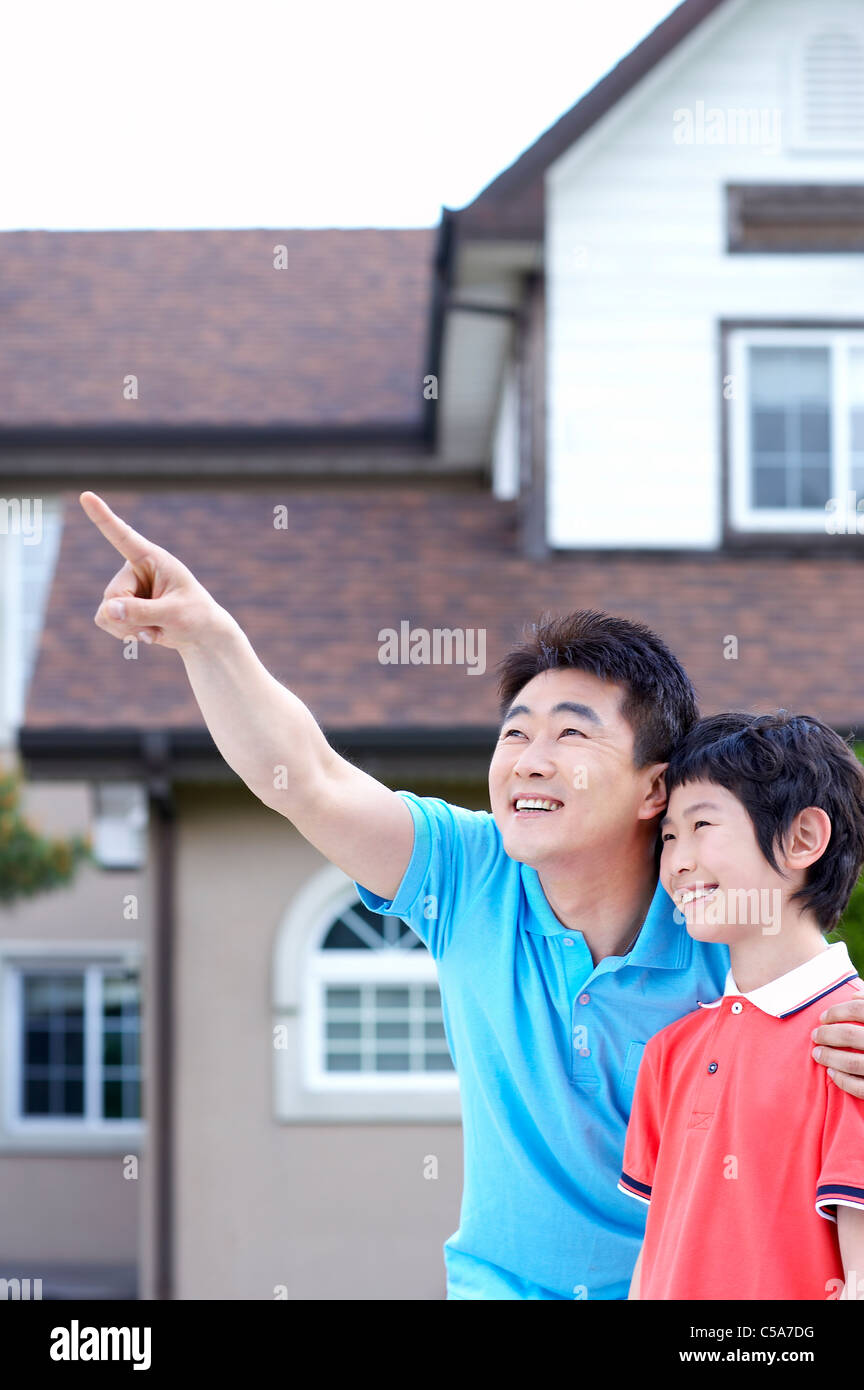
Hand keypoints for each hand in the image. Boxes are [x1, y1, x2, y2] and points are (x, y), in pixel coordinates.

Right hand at [80, 491, 227, 654]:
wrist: (199, 633)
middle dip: (133, 618)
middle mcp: (133, 569)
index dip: (103, 517)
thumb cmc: (194, 615)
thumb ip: (142, 612)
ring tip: (156, 627)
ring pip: (107, 613)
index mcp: (151, 558)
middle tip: (159, 624)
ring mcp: (124, 588)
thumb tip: (108, 610)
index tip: (86, 495)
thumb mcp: (174, 614)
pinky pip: (107, 622)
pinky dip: (126, 634)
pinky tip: (147, 633)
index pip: (123, 536)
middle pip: (113, 597)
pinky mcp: (119, 606)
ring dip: (130, 628)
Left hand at [812, 983, 863, 1098]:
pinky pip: (862, 1088)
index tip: (823, 1017)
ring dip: (830, 1058)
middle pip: (851, 1035)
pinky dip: (844, 1081)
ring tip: (817, 1053)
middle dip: (827, 1035)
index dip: (837, 1011)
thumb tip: (855, 995)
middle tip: (815, 1035)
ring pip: (853, 1063)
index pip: (859, 1009)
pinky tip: (832, 1073)